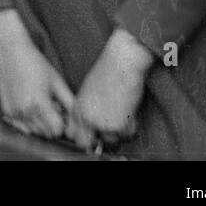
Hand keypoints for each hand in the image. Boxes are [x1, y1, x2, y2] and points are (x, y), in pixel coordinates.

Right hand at [0, 9, 74, 139]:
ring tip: (41, 104)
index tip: (62, 112)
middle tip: (52, 106)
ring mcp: (14, 112)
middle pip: (46, 133)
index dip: (62, 124)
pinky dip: (28, 121)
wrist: (11, 51)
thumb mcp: (57, 82)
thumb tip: (79, 121)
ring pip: (34, 131)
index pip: (56, 130)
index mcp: (39, 103)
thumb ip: (70, 103)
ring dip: (40, 123)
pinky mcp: (7, 110)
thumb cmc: (36, 64)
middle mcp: (24, 111)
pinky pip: (22, 127)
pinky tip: (30, 106)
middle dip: (52, 124)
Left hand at [67, 28, 151, 148]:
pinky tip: (129, 107)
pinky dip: (132, 124)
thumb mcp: (89, 91)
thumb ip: (88, 110)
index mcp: (76, 108)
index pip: (73, 135)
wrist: (122, 62)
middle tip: (111, 124)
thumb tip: (93, 130)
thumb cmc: (108, 72)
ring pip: (112, 140)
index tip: (94, 132)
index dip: (84, 135)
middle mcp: (85, 118)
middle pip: (89, 143)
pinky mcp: (118, 125)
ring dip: (119, 129)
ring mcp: (100, 123)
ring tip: (121, 108)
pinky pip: (128, 134)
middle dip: (100, 137)